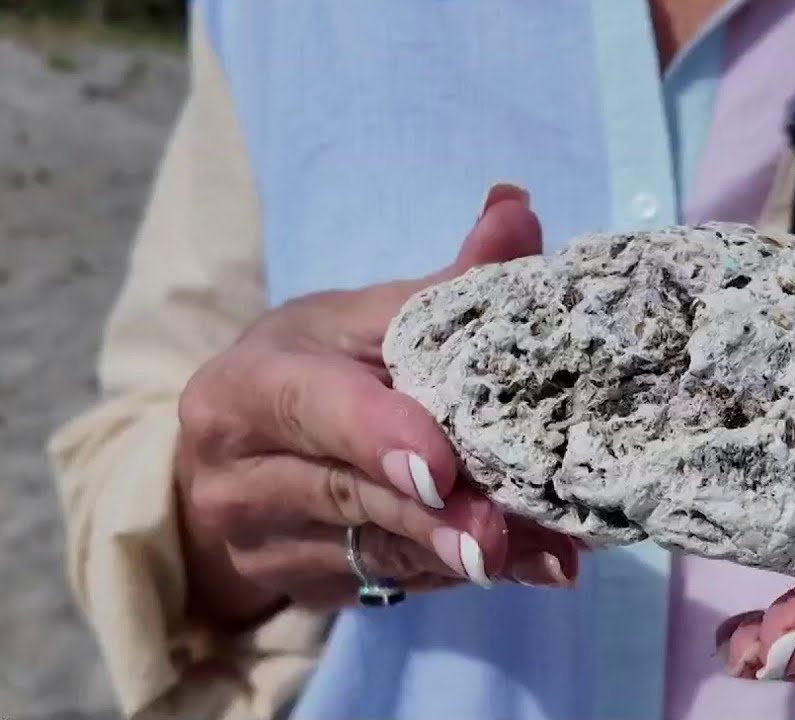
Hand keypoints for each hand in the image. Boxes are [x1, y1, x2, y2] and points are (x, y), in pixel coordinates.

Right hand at [176, 186, 576, 626]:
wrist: (240, 460)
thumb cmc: (312, 370)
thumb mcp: (359, 321)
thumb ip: (440, 285)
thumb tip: (514, 207)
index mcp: (248, 385)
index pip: (310, 405)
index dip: (375, 432)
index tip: (440, 464)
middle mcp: (240, 472)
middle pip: (348, 492)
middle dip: (435, 514)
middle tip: (503, 531)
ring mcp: (265, 542)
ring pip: (374, 549)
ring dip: (462, 552)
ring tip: (542, 555)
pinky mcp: (304, 587)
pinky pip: (391, 584)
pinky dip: (461, 573)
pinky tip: (528, 566)